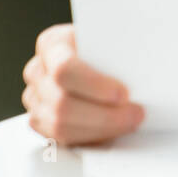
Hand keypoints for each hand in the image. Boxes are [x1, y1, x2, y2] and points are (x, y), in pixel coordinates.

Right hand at [21, 23, 143, 144]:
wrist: (97, 53)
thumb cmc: (107, 44)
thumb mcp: (113, 38)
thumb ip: (120, 51)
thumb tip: (142, 69)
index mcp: (52, 43)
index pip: (65, 69)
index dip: (95, 85)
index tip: (124, 94)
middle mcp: (38, 70)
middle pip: (62, 103)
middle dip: (104, 115)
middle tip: (136, 114)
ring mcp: (35, 98)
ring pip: (60, 125)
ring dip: (100, 129)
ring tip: (129, 123)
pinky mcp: (40, 121)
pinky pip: (60, 138)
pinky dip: (90, 137)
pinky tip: (113, 131)